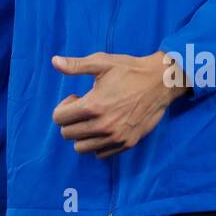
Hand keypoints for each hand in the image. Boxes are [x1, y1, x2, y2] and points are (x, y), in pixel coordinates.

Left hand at [50, 51, 187, 158]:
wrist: (161, 82)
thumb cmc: (129, 70)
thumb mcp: (101, 62)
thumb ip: (75, 65)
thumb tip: (54, 62)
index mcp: (93, 106)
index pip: (59, 118)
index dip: (63, 107)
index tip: (76, 98)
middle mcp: (103, 125)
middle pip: (67, 134)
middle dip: (70, 121)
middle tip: (83, 108)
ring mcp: (115, 137)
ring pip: (81, 148)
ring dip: (82, 134)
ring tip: (93, 118)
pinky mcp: (127, 143)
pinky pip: (100, 154)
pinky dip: (97, 144)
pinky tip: (105, 127)